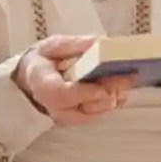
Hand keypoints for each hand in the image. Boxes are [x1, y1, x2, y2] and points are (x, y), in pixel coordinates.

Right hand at [13, 35, 137, 124]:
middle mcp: (52, 106)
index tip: (103, 88)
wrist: (32, 80)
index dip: (84, 93)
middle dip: (107, 93)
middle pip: (83, 108)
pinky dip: (111, 104)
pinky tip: (123, 90)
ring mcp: (65, 116)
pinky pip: (96, 116)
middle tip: (128, 78)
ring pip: (93, 115)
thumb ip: (76, 45)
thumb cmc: (44, 60)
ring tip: (128, 81)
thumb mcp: (54, 45)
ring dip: (112, 99)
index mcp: (42, 83)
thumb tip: (100, 42)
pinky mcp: (76, 120)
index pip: (61, 94)